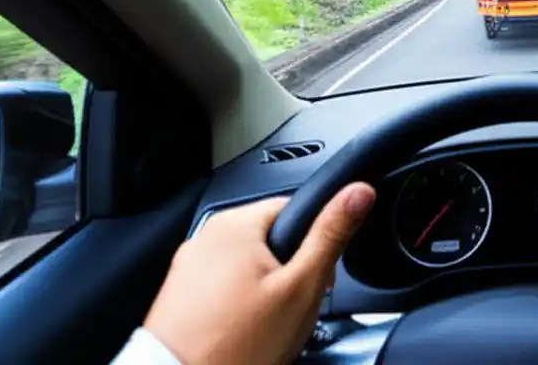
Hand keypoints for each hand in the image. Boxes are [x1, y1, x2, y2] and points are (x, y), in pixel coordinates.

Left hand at [143, 183, 375, 364]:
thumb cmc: (237, 344)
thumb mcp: (301, 288)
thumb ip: (330, 236)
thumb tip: (357, 193)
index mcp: (235, 224)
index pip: (295, 210)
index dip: (315, 246)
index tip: (313, 279)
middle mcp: (205, 237)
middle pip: (270, 242)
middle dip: (288, 274)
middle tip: (290, 310)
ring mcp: (187, 268)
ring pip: (247, 270)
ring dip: (263, 293)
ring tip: (263, 327)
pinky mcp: (179, 296)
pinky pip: (223, 291)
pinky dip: (237, 308)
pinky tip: (241, 333)